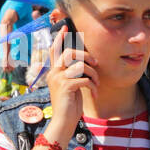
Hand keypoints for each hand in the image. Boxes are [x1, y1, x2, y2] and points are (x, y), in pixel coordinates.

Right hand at [45, 24, 96, 138]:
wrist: (63, 122)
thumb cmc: (69, 105)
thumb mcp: (71, 86)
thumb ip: (73, 74)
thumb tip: (85, 63)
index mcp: (54, 72)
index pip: (54, 50)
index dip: (60, 38)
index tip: (65, 28)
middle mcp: (54, 73)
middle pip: (70, 53)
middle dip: (87, 56)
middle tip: (96, 64)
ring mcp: (58, 79)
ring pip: (80, 65)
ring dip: (93, 74)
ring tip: (96, 83)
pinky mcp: (66, 87)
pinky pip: (85, 79)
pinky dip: (93, 86)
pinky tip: (95, 93)